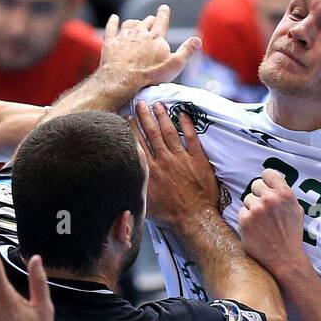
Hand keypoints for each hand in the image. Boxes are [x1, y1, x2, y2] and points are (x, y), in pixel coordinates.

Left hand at [98, 8, 200, 100]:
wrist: (123, 80)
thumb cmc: (150, 75)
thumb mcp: (174, 65)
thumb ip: (186, 51)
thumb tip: (198, 40)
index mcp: (156, 37)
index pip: (162, 20)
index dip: (163, 13)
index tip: (164, 8)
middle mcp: (140, 33)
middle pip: (146, 22)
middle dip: (149, 20)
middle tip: (151, 20)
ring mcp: (124, 37)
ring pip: (130, 24)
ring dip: (134, 22)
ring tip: (136, 22)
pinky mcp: (110, 44)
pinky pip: (111, 29)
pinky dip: (113, 22)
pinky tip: (114, 18)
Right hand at [133, 101, 219, 229]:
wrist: (194, 217)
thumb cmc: (169, 215)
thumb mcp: (144, 204)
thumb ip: (135, 188)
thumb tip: (122, 182)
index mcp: (149, 171)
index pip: (138, 144)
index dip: (132, 129)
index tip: (127, 118)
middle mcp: (164, 160)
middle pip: (152, 133)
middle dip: (145, 116)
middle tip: (140, 103)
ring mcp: (181, 158)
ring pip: (169, 132)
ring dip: (163, 117)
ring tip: (158, 104)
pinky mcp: (198, 160)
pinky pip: (191, 138)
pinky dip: (187, 125)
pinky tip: (183, 114)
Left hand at [237, 170, 305, 277]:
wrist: (284, 257)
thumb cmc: (291, 234)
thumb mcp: (296, 210)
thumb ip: (284, 196)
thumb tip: (274, 185)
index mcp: (285, 193)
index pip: (267, 173)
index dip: (266, 180)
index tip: (265, 187)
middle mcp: (270, 199)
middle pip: (254, 185)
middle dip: (258, 194)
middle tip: (263, 208)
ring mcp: (256, 209)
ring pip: (247, 199)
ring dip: (251, 207)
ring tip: (261, 221)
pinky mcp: (244, 220)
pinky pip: (241, 212)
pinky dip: (246, 219)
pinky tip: (255, 228)